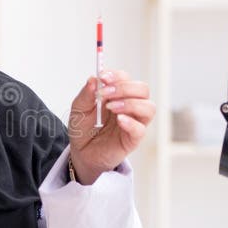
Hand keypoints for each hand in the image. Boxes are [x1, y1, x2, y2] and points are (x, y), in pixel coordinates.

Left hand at [68, 70, 154, 184]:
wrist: (81, 152)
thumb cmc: (83, 128)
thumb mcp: (79, 109)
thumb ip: (86, 94)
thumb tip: (93, 79)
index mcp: (118, 95)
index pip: (126, 78)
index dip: (117, 76)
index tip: (103, 77)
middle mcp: (130, 106)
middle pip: (142, 89)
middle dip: (124, 88)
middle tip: (106, 93)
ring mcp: (134, 122)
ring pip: (149, 107)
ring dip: (130, 103)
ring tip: (111, 107)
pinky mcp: (132, 139)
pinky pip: (141, 129)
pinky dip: (131, 123)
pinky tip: (119, 120)